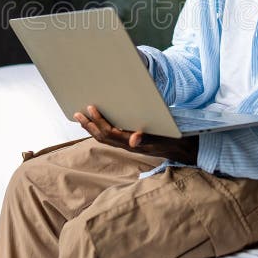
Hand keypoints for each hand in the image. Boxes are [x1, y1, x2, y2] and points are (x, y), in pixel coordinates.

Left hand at [74, 105, 198, 163]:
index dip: (98, 121)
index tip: (90, 108)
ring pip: (105, 138)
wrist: (180, 148)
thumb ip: (147, 138)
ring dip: (92, 128)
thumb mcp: (161, 138)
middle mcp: (127, 145)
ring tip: (82, 117)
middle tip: (77, 114)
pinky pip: (112, 137)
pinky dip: (102, 129)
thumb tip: (133, 140)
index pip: (109, 133)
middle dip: (89, 125)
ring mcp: (128, 145)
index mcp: (132, 143)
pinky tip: (98, 122)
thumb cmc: (171, 140)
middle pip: (103, 137)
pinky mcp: (131, 142)